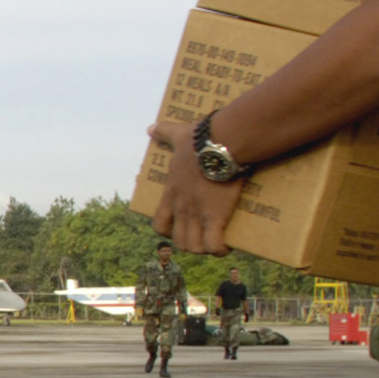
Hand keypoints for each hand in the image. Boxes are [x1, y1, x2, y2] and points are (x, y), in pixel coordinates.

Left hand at [146, 119, 241, 253]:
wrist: (220, 144)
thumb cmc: (199, 140)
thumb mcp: (178, 135)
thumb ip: (164, 132)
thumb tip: (151, 128)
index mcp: (172, 193)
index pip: (159, 224)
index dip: (168, 232)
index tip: (179, 228)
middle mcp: (181, 207)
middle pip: (178, 241)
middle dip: (190, 244)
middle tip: (203, 238)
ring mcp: (197, 214)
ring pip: (193, 247)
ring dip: (205, 249)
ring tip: (216, 244)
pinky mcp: (216, 217)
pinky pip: (214, 245)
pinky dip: (220, 249)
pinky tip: (227, 247)